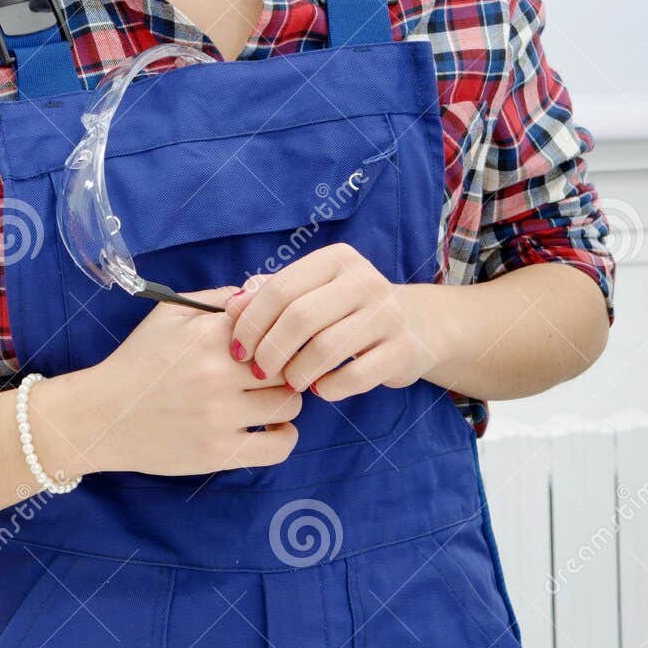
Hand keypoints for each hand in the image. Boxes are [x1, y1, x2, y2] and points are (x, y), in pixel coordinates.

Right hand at [82, 284, 305, 475]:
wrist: (101, 415)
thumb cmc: (138, 360)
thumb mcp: (169, 314)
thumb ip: (217, 298)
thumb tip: (261, 292)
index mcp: (209, 334)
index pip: (275, 326)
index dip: (280, 333)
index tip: (275, 341)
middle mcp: (218, 373)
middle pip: (288, 365)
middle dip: (287, 366)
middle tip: (275, 372)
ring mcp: (219, 416)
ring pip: (289, 404)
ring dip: (285, 400)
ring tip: (269, 399)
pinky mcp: (218, 452)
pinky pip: (278, 447)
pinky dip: (284, 437)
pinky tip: (272, 428)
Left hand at [222, 244, 435, 400]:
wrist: (417, 326)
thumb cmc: (346, 310)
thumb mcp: (312, 292)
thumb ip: (270, 295)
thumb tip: (230, 308)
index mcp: (336, 259)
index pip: (280, 289)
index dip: (250, 323)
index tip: (236, 350)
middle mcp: (364, 280)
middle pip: (300, 317)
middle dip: (270, 350)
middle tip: (259, 371)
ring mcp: (387, 314)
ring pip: (326, 347)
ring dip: (297, 372)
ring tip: (289, 381)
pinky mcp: (402, 350)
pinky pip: (354, 376)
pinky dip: (328, 388)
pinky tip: (319, 388)